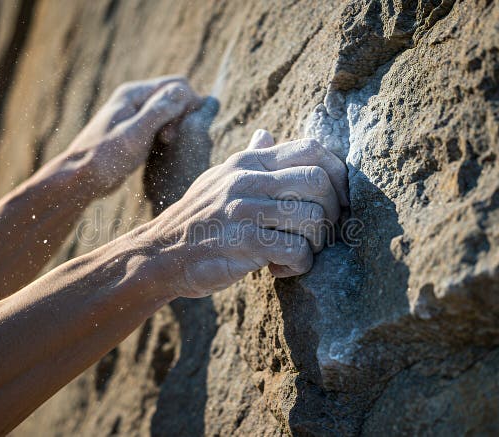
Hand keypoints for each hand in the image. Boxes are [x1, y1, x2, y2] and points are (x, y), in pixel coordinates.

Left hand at [51, 76, 202, 195]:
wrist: (82, 177)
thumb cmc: (106, 156)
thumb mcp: (136, 133)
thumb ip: (159, 110)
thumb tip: (183, 91)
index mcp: (134, 93)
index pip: (176, 85)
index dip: (186, 104)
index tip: (176, 130)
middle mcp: (135, 100)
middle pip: (174, 96)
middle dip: (180, 116)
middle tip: (168, 140)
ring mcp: (136, 116)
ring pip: (169, 112)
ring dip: (174, 127)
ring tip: (164, 144)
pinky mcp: (137, 132)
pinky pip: (161, 126)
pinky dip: (167, 135)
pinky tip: (161, 149)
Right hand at [143, 130, 349, 297]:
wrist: (159, 253)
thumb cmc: (196, 218)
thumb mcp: (218, 179)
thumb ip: (249, 158)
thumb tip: (267, 135)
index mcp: (247, 162)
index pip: (311, 149)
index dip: (338, 174)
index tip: (339, 201)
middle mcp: (246, 180)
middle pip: (319, 181)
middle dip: (332, 211)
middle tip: (320, 233)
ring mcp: (243, 210)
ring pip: (312, 217)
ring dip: (316, 243)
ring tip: (298, 253)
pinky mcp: (243, 243)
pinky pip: (296, 250)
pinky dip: (299, 264)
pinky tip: (281, 269)